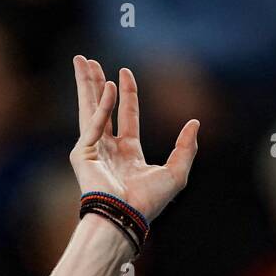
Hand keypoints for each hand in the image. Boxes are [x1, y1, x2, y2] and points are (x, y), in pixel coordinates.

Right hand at [70, 56, 198, 222]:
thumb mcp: (177, 172)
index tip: (124, 72)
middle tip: (88, 60)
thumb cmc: (149, 201)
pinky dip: (102, 106)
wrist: (127, 215)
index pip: (126, 115)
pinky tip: (110, 87)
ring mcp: (92, 149)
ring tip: (80, 60)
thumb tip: (194, 122)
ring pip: (88, 108)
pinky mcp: (81, 153)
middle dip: (94, 83)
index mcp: (127, 152)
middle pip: (100, 106)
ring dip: (84, 84)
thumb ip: (186, 147)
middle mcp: (107, 148)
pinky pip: (93, 124)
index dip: (127, 93)